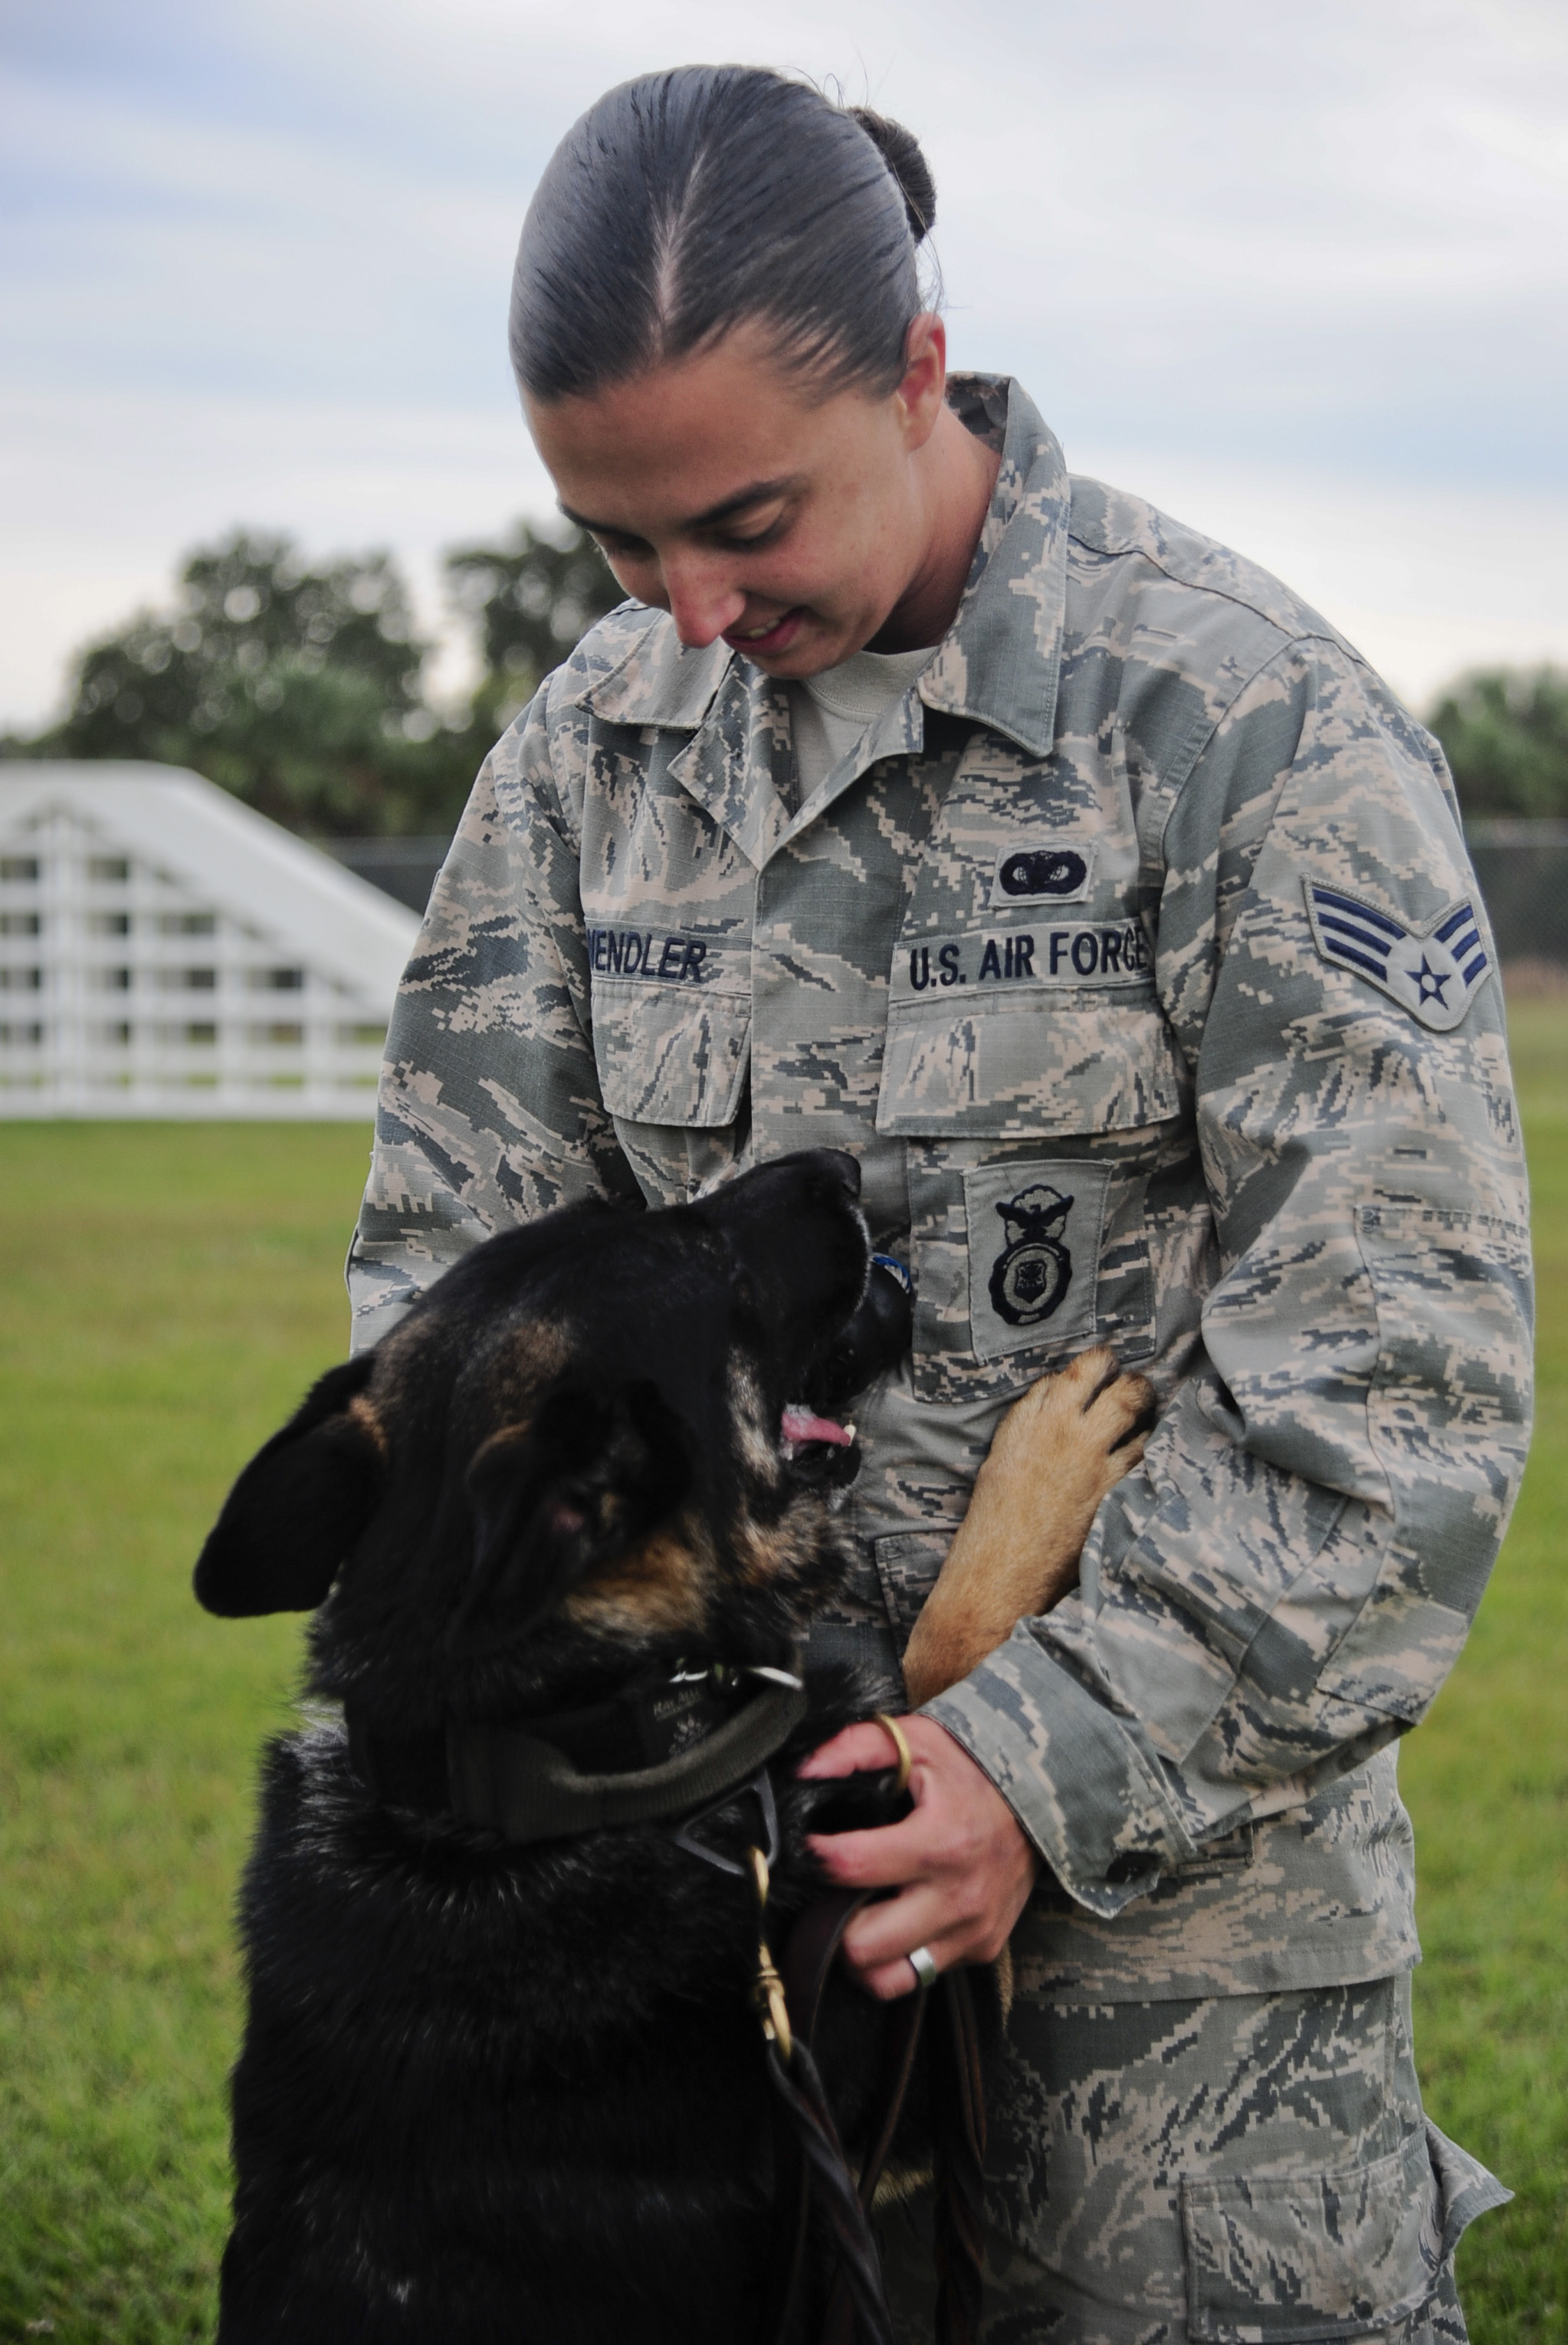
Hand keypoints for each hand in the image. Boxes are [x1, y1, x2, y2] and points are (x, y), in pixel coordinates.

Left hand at [797, 1714, 1037, 1999]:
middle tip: (832, 1893)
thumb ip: (855, 1748)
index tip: (811, 1847)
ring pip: (889, 1979)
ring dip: (863, 1954)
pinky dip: (899, 1954)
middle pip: (862, 1945)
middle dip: (833, 1921)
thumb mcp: (918, 1741)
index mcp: (939, 1842)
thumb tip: (805, 1771)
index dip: (816, 1857)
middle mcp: (957, 1897)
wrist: (1045, 1799)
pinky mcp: (981, 1948)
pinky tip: (898, 1918)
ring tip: (858, 1917)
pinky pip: (922, 1974)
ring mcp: (972, 1930)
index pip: (851, 1868)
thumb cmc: (974, 1769)